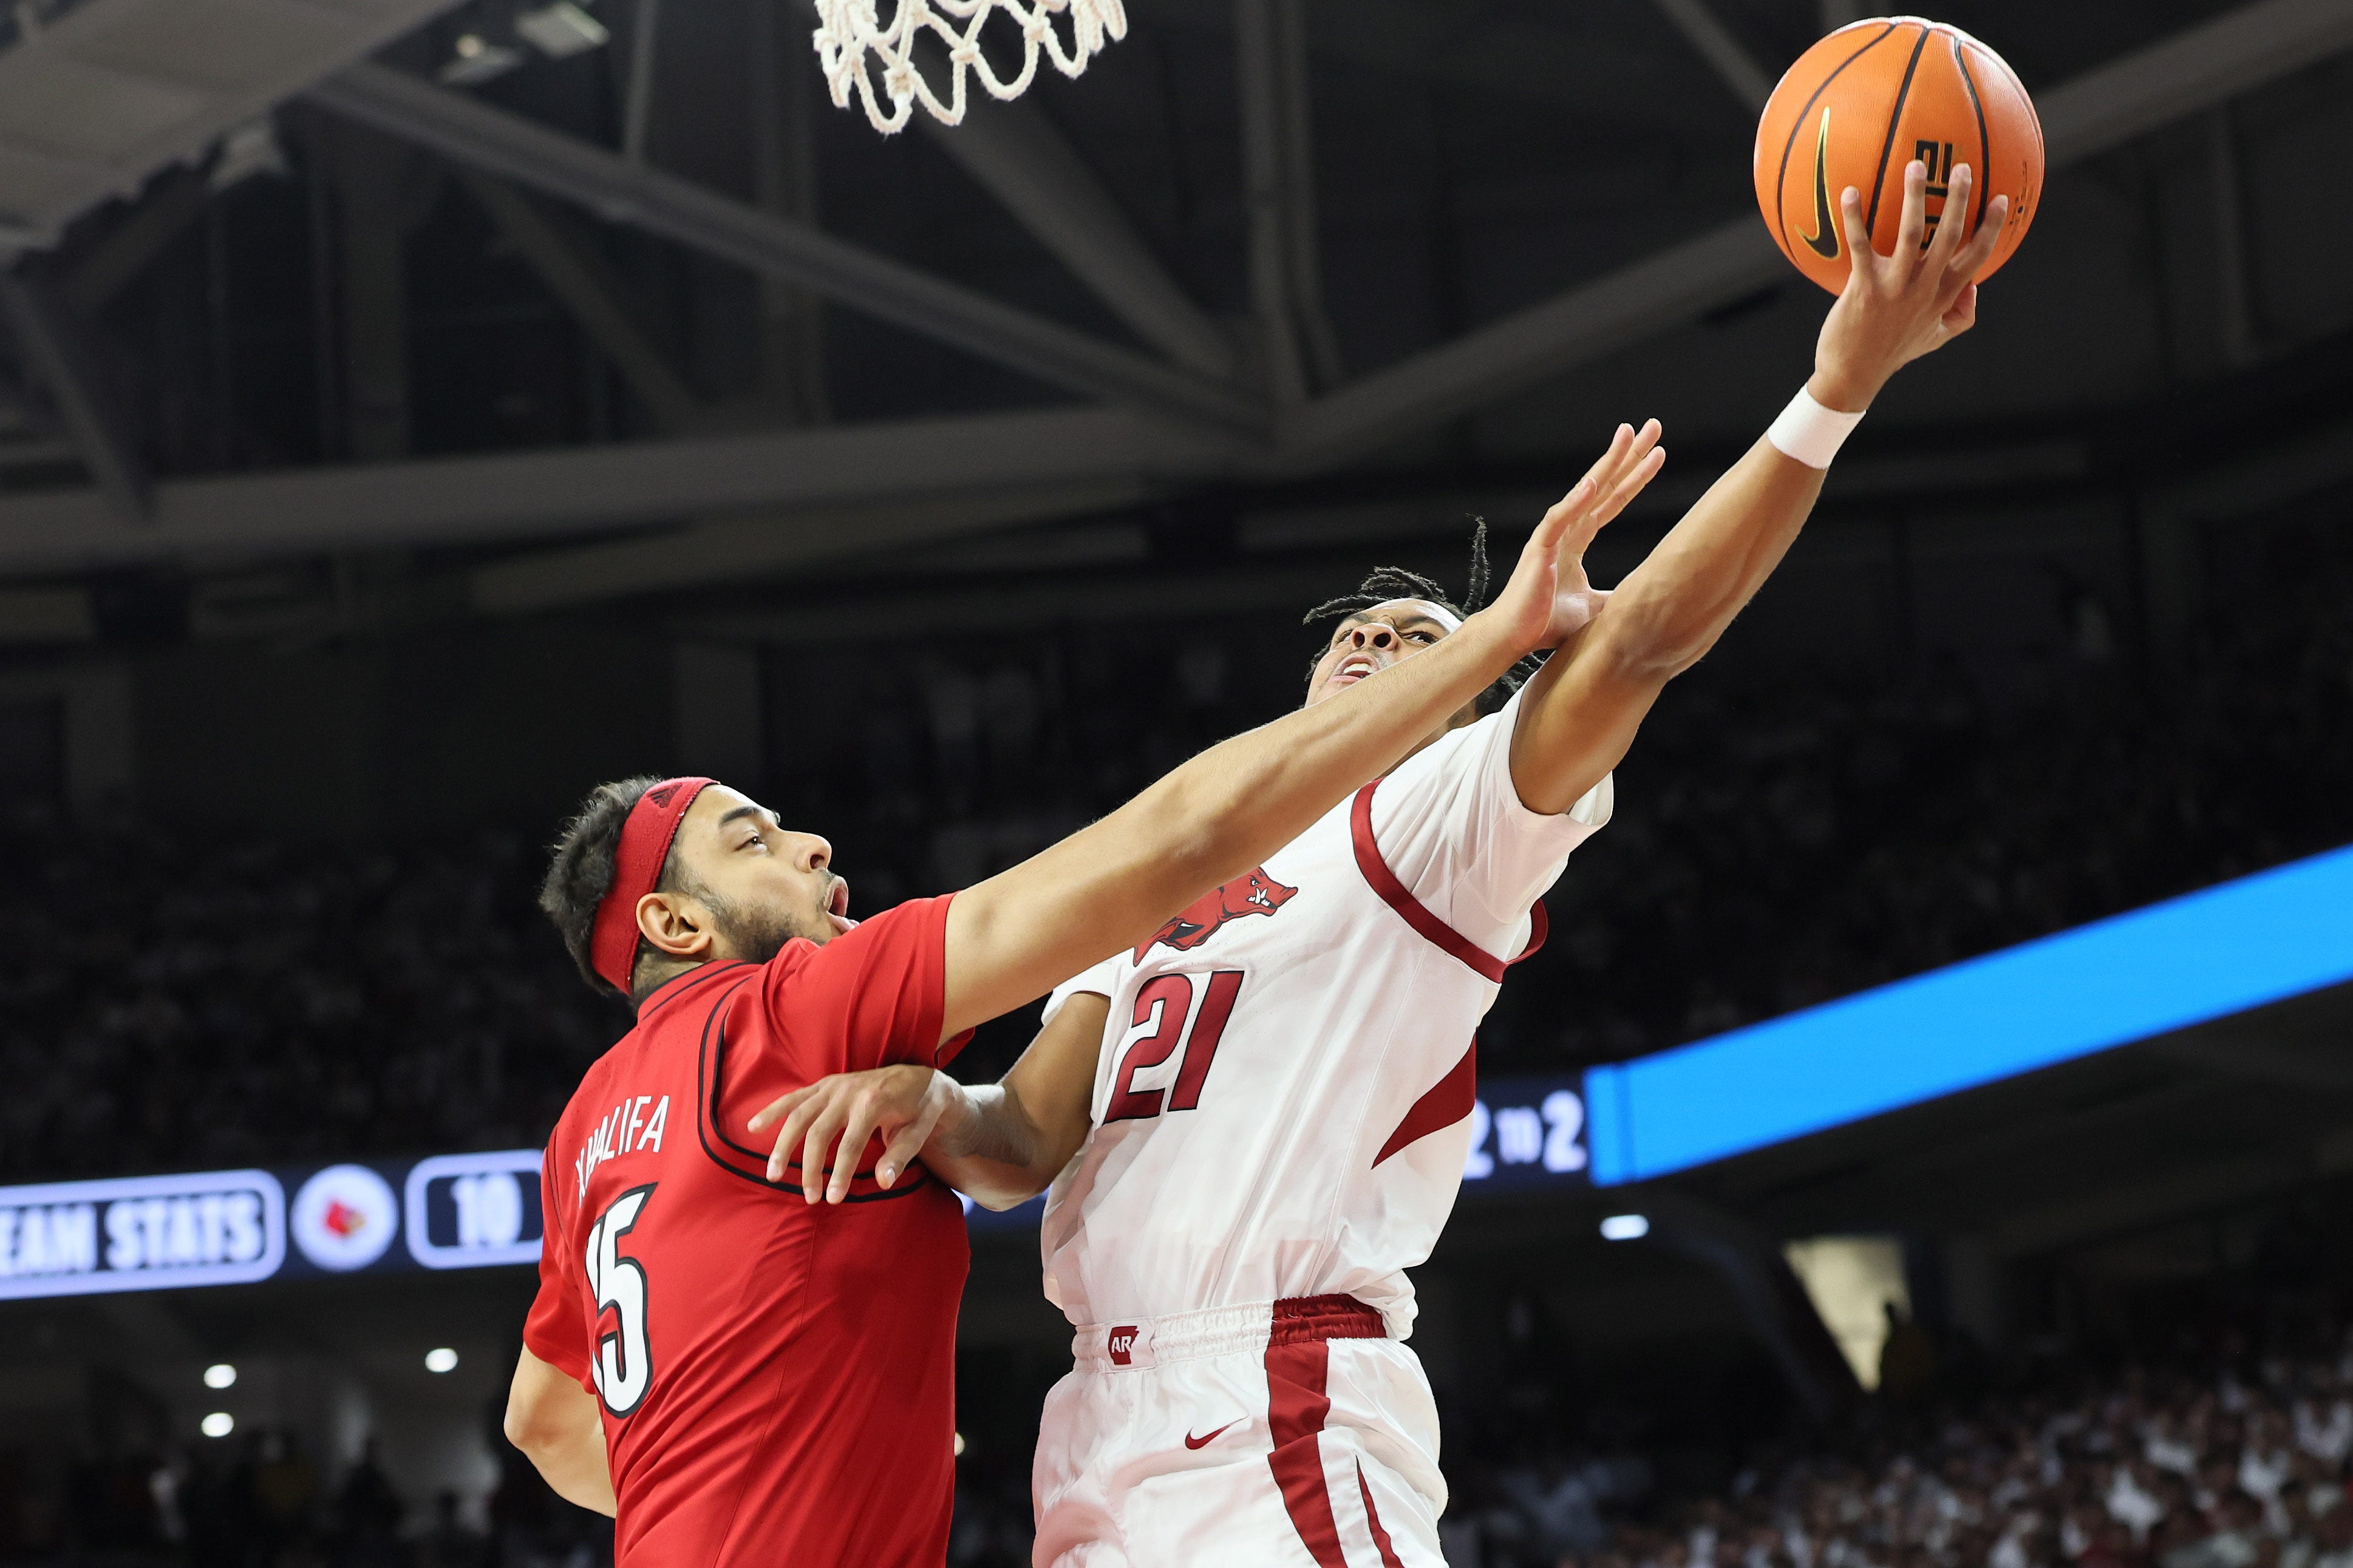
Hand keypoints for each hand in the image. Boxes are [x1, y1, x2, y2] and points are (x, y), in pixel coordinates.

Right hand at [746, 1064, 956, 1202]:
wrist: (922, 1077)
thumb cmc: (922, 1109)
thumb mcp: (921, 1131)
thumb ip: (901, 1155)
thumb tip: (883, 1182)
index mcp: (874, 1102)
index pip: (851, 1144)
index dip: (840, 1173)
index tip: (832, 1199)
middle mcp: (849, 1091)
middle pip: (819, 1132)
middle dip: (811, 1168)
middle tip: (810, 1197)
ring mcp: (834, 1086)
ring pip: (799, 1115)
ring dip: (784, 1145)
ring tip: (773, 1175)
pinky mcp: (826, 1084)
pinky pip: (794, 1097)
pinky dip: (773, 1110)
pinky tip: (754, 1126)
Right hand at [1533, 419, 1663, 644]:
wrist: (1514, 638)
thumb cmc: (1546, 623)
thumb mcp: (1595, 608)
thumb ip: (1615, 598)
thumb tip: (1642, 600)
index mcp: (1578, 540)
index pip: (1613, 501)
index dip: (1635, 478)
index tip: (1659, 454)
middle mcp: (1567, 530)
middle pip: (1605, 485)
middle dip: (1630, 455)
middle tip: (1653, 426)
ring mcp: (1553, 535)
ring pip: (1586, 492)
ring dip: (1608, 462)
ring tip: (1629, 435)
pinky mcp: (1540, 548)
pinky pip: (1559, 519)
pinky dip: (1575, 501)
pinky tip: (1593, 481)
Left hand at [1810, 160, 2009, 411]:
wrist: (1853, 376)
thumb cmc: (1892, 351)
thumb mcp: (1935, 338)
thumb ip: (1961, 315)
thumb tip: (1975, 287)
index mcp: (1944, 296)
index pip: (1976, 256)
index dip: (1990, 227)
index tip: (2001, 198)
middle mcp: (1924, 288)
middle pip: (1951, 235)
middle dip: (1960, 198)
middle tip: (1962, 167)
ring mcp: (1895, 286)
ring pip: (1913, 232)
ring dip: (1916, 196)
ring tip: (1915, 166)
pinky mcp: (1864, 288)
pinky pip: (1861, 245)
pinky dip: (1854, 218)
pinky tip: (1850, 192)